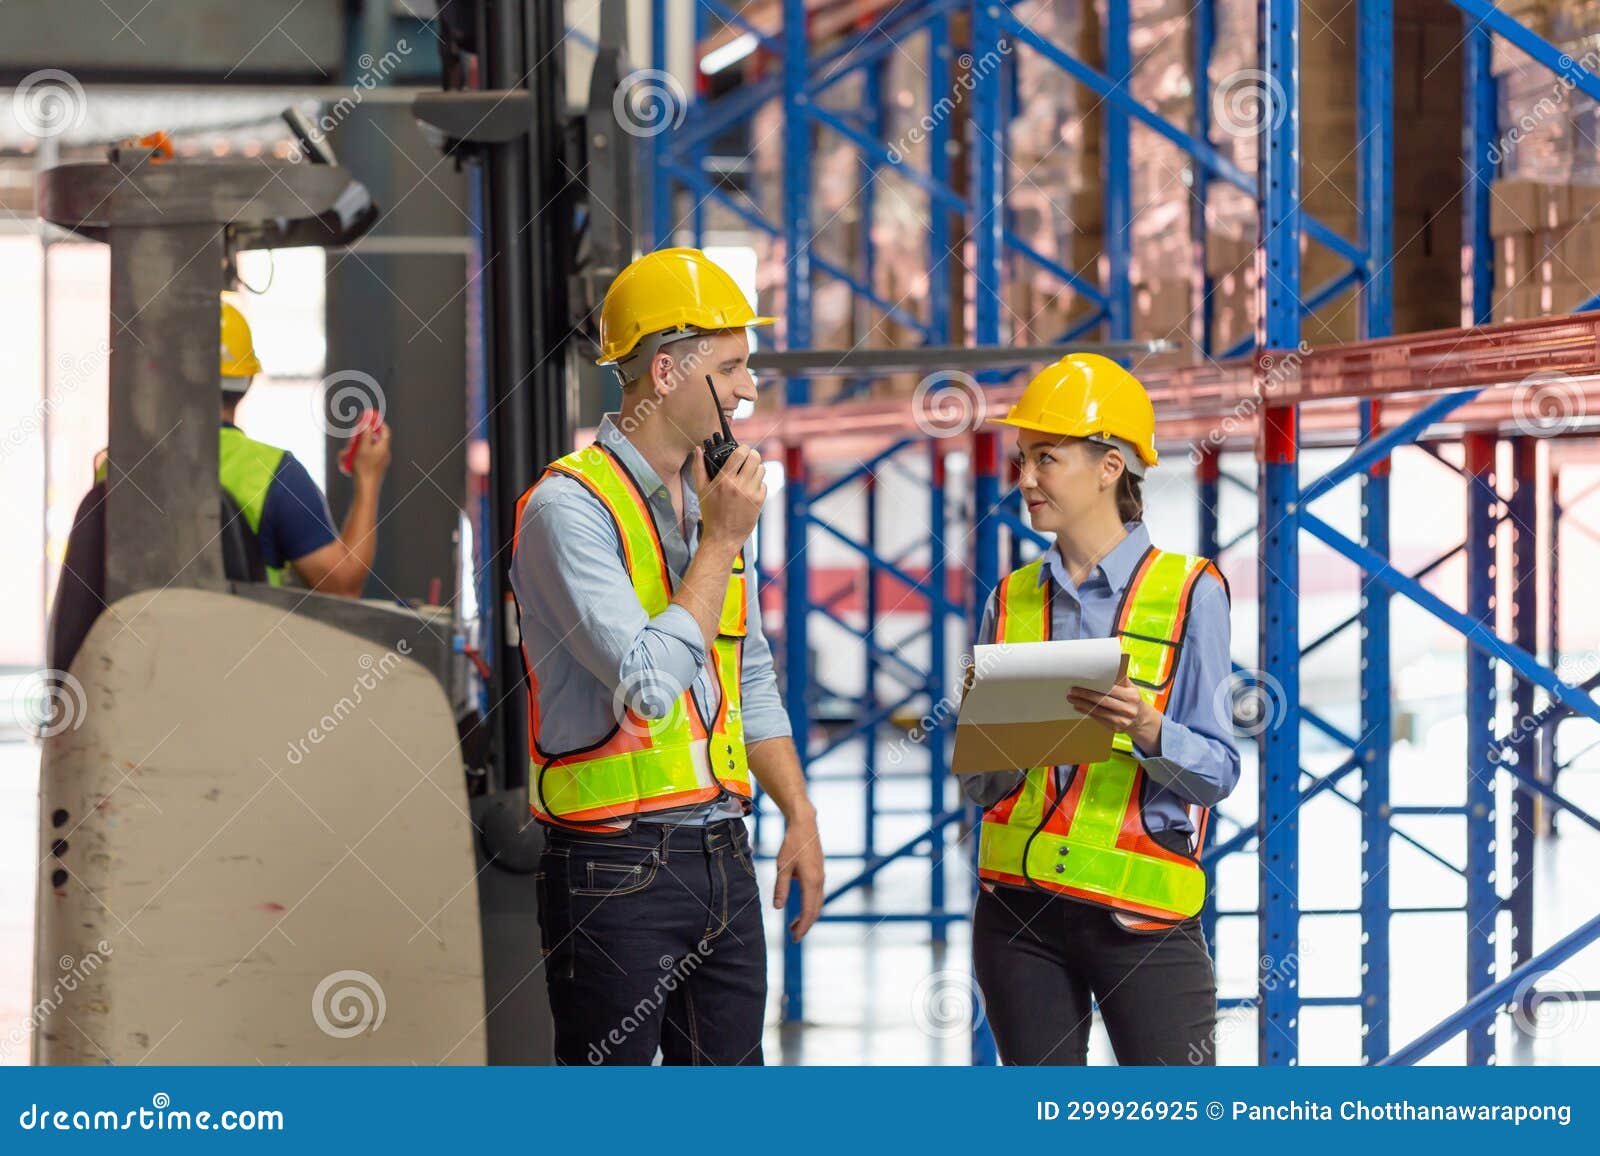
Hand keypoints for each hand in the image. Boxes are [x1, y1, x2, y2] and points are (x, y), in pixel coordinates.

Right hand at [351, 420, 391, 483]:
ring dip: (354, 449)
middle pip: (372, 439)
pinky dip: (355, 458)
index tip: (369, 417)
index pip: (384, 430)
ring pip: (365, 449)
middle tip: (351, 441)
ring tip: (346, 455)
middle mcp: (383, 453)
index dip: (377, 422)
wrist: (365, 489)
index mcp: (384, 447)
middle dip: (359, 438)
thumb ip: (365, 434)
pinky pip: (363, 458)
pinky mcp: (373, 468)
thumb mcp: (362, 448)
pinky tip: (347, 464)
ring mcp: (379, 461)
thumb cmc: (364, 469)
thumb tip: (367, 423)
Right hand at [694, 444, 764, 547]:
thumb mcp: (701, 490)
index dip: (743, 447)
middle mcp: (739, 485)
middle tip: (747, 459)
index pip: (740, 454)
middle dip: (752, 455)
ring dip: (756, 469)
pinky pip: (764, 484)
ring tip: (747, 474)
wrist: (723, 536)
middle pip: (755, 457)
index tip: (741, 449)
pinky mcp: (759, 501)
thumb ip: (699, 468)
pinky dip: (758, 484)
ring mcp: (751, 493)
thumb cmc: (710, 513)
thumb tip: (698, 450)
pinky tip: (749, 489)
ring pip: (762, 469)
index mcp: (724, 480)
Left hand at [773, 809, 823, 942]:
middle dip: (806, 925)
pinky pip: (818, 895)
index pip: (808, 911)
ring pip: (818, 903)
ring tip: (794, 924)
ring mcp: (821, 876)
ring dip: (808, 916)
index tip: (795, 938)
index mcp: (811, 882)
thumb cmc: (792, 844)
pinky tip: (800, 906)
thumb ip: (781, 888)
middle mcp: (820, 881)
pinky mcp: (820, 872)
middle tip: (793, 936)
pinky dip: (811, 905)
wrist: (805, 825)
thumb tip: (778, 907)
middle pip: (816, 910)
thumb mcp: (782, 867)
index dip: (802, 927)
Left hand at [1067, 675, 1161, 752]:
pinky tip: (1079, 707)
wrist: (1140, 719)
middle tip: (1072, 691)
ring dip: (1083, 705)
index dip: (1094, 688)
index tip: (1081, 683)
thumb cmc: (1132, 699)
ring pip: (1098, 711)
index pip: (1110, 690)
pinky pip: (1098, 719)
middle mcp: (1128, 709)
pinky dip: (1087, 712)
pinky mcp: (1116, 728)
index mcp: (1132, 696)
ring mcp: (1122, 721)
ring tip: (1072, 699)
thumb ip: (1120, 679)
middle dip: (1085, 696)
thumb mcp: (1131, 688)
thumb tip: (1108, 667)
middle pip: (1102, 701)